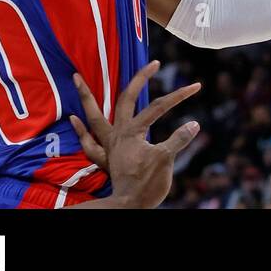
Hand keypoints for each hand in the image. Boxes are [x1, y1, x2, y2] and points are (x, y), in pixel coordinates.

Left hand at [67, 60, 200, 208]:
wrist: (129, 207)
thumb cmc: (147, 184)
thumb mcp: (166, 160)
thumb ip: (178, 140)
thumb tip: (194, 124)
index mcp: (133, 132)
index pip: (158, 107)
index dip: (178, 95)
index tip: (196, 86)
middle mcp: (119, 134)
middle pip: (125, 100)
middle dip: (139, 79)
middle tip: (152, 63)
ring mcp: (110, 146)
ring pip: (95, 116)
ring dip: (86, 97)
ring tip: (76, 79)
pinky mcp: (106, 159)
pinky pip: (89, 142)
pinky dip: (81, 130)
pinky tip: (74, 119)